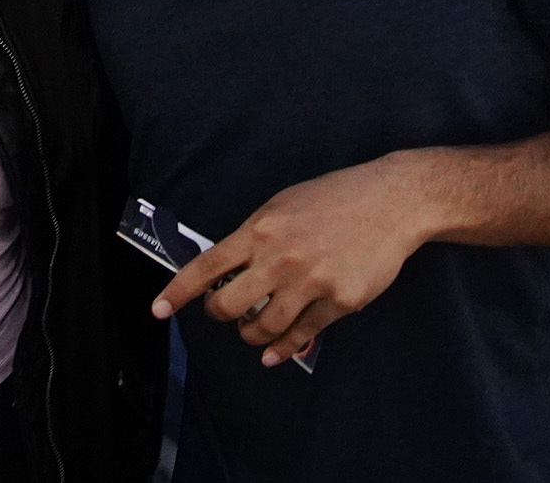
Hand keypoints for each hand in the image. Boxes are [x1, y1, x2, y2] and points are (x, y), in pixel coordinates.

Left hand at [150, 159, 428, 364]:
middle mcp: (280, 258)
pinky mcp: (340, 301)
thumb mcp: (284, 205)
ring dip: (251, 335)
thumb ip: (256, 236)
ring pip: (263, 328)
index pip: (207, 266)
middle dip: (221, 317)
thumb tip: (230, 267)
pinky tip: (277, 351)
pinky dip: (285, 347)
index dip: (178, 291)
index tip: (158, 310)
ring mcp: (310, 282)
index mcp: (261, 229)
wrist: (391, 201)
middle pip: (229, 306)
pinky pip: (302, 335)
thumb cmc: (336, 198)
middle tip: (226, 314)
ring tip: (253, 330)